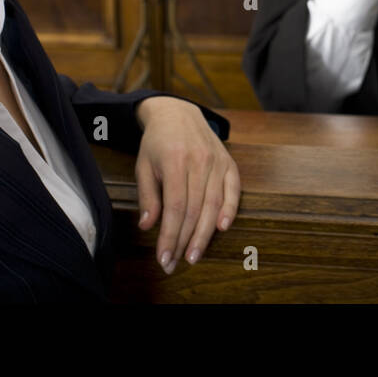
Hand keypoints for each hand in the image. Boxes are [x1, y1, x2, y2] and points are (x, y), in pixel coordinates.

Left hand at [134, 97, 240, 273]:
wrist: (178, 113)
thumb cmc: (157, 142)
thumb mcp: (143, 165)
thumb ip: (147, 196)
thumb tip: (147, 226)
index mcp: (174, 159)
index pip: (174, 206)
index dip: (170, 235)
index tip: (164, 257)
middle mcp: (199, 160)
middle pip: (195, 209)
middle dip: (185, 240)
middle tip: (176, 263)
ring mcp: (217, 161)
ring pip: (213, 204)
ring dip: (204, 234)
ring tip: (194, 255)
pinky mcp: (229, 162)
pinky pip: (233, 190)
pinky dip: (230, 209)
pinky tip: (222, 228)